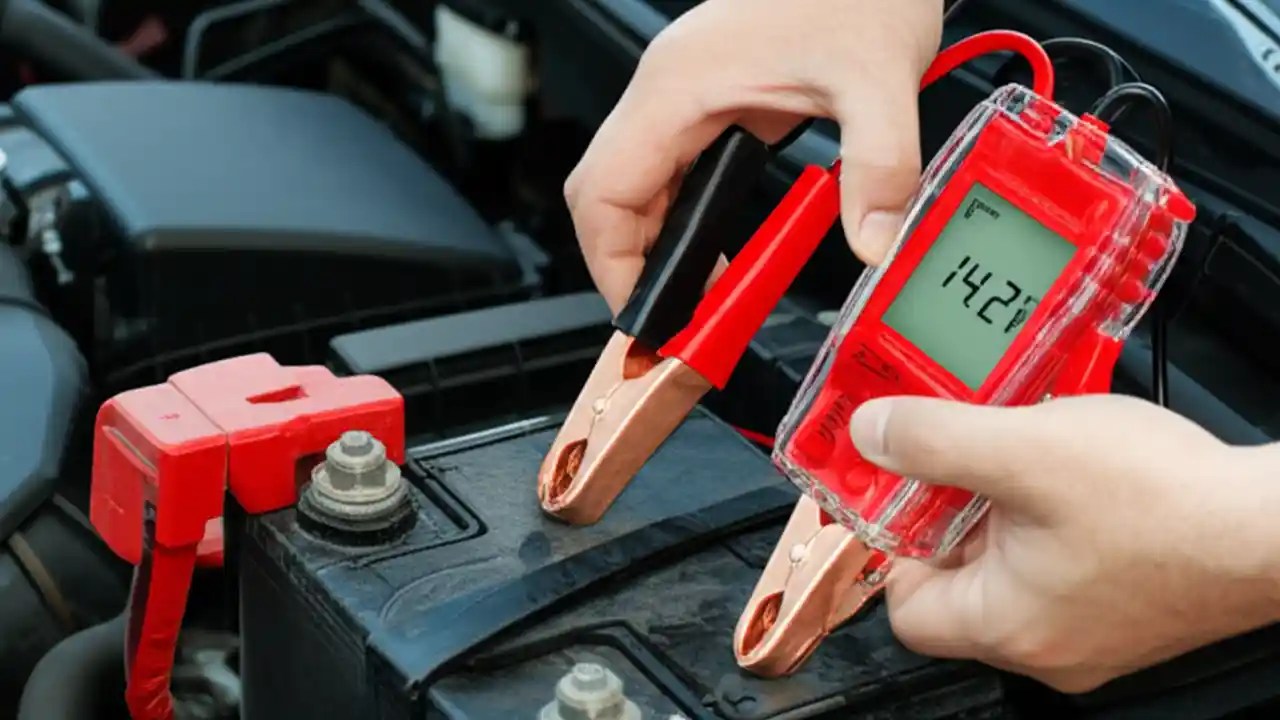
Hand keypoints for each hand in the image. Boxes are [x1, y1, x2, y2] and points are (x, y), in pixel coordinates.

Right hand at [564, 0, 943, 311]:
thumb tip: (871, 243)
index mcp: (679, 87)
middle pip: (605, 199)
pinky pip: (667, 175)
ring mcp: (682, 98)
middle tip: (674, 320)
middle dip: (629, 267)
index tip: (646, 316)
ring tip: (699, 297)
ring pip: (631, 191)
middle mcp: (666, 92)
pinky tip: (716, 249)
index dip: (611, 267)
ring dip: (654, 248)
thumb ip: (879, 167)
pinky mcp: (707, 103)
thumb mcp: (880, 80)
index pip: (603, 193)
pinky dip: (679, 222)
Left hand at [848, 393, 1279, 692]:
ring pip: (1011, 573)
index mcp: (1006, 627)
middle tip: (958, 460)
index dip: (893, 545)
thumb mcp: (1025, 450)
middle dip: (951, 519)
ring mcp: (1094, 634)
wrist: (1278, 524)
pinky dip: (1051, 521)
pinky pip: (1061, 569)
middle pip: (956, 588)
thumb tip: (872, 434)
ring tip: (1017, 456)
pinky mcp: (1130, 610)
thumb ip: (934, 441)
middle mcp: (1048, 648)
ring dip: (1003, 512)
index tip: (900, 492)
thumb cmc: (1167, 502)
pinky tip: (1070, 474)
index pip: (904, 609)